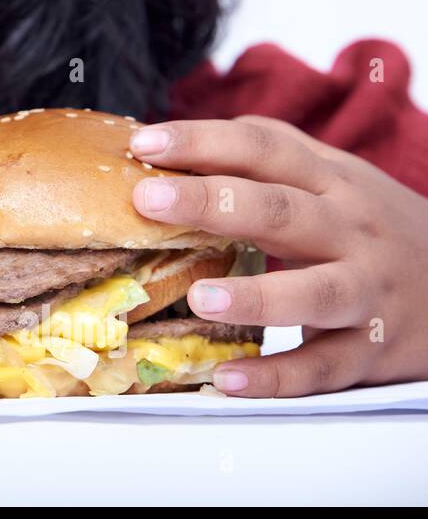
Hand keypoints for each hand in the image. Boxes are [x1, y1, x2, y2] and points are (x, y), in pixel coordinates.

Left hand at [128, 115, 427, 397]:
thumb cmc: (373, 227)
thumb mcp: (335, 179)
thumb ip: (268, 157)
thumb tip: (175, 140)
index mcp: (331, 181)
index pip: (265, 149)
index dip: (204, 141)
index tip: (143, 143)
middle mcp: (350, 230)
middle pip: (280, 211)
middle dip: (211, 202)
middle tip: (147, 199)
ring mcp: (365, 291)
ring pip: (313, 293)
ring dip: (255, 297)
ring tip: (198, 298)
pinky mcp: (373, 351)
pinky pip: (324, 367)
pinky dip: (278, 377)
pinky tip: (229, 378)